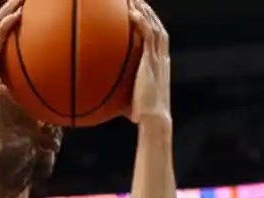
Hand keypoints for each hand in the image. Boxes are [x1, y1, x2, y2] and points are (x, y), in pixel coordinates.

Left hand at [127, 0, 170, 124]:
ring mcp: (157, 58)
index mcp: (159, 64)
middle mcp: (161, 58)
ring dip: (144, 11)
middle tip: (134, 0)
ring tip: (132, 0)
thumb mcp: (131, 97)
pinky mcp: (151, 61)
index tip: (139, 12)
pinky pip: (148, 36)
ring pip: (153, 26)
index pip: (157, 37)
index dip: (150, 22)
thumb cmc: (142, 114)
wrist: (153, 119)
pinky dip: (141, 22)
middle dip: (147, 11)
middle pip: (157, 26)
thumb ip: (121, 91)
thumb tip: (102, 97)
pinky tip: (131, 13)